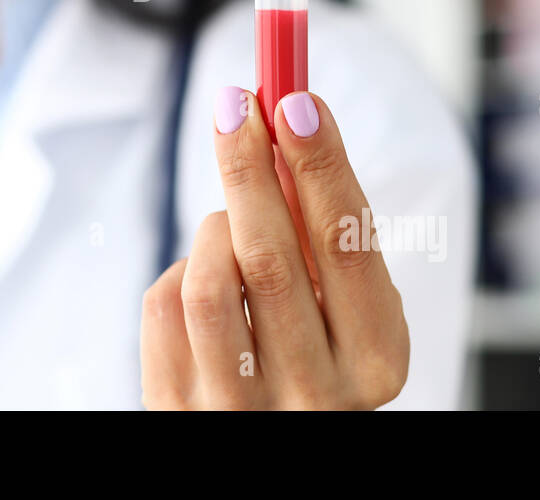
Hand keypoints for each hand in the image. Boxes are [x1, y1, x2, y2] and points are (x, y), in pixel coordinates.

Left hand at [140, 88, 408, 409]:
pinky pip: (164, 306)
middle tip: (236, 104)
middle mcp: (314, 396)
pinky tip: (205, 280)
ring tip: (231, 224)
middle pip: (269, 258)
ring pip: (208, 281)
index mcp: (375, 362)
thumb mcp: (350, 312)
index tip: (296, 102)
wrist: (271, 436)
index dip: (321, 168)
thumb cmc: (315, 355)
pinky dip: (182, 271)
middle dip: (248, 167)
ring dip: (214, 229)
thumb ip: (327, 238)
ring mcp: (240, 409)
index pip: (346, 248)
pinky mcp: (177, 409)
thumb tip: (286, 124)